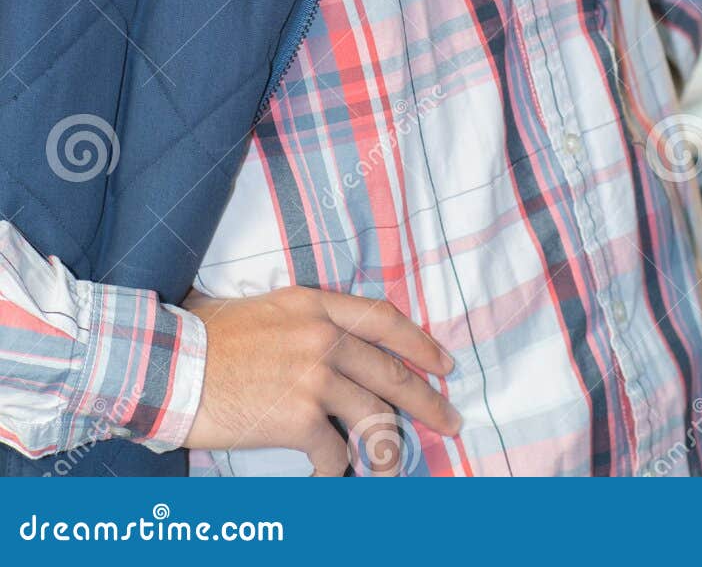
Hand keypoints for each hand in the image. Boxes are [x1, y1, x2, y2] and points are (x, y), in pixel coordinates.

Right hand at [179, 284, 459, 475]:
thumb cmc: (207, 337)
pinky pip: (335, 453)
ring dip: (390, 449)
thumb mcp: (268, 309)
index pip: (385, 320)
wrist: (170, 365)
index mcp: (316, 304)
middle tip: (450, 419)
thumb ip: (308, 320)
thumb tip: (338, 342)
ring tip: (395, 466)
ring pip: (375, 418)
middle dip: (428, 401)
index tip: (443, 363)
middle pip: (393, 372)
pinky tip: (334, 476)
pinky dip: (337, 471)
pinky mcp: (298, 418)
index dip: (420, 344)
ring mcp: (315, 377)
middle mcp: (324, 336)